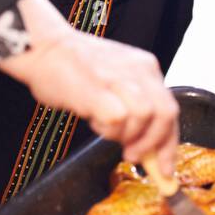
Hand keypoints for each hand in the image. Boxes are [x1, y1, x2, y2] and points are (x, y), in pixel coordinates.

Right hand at [0, 0, 177, 173]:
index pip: (171, 110)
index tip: (163, 167)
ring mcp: (119, 77)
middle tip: (133, 156)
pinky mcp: (98, 87)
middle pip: (165, 114)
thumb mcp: (115, 79)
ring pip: (144, 116)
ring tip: (102, 128)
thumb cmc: (73, 66)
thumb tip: (144, 142)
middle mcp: (139, 70)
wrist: (43, 46)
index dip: (169, 144)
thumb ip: (133, 104)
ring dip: (125, 134)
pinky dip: (108, 128)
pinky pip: (118, 118)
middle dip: (152, 144)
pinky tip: (93, 121)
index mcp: (146, 68)